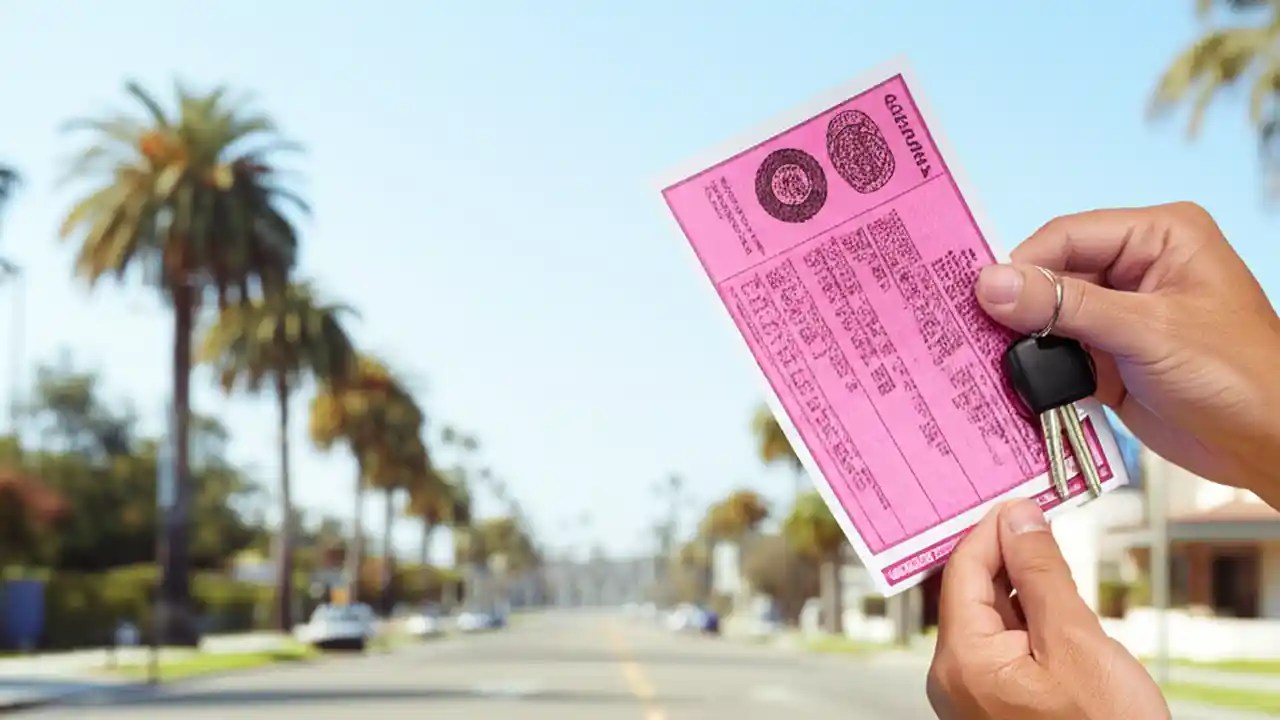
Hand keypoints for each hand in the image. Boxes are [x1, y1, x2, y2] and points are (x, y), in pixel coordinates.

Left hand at [927, 499, 1168, 719]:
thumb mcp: (1076, 642)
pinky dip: (1024, 617)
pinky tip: (1052, 601)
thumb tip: (1019, 518)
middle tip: (1036, 517)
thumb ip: (1042, 574)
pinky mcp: (994, 705)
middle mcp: (953, 677)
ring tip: (1050, 554)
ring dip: (1017, 584)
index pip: (961, 571)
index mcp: (961, 660)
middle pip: (969, 592)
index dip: (990, 529)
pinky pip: (1000, 645)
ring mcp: (971, 694)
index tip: (1020, 501)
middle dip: (1002, 553)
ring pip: (987, 617)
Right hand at [975, 202, 1279, 504]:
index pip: (1068, 235)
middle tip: (973, 329)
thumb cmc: (1240, 375)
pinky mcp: (1110, 358)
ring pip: (1049, 316)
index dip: (1023, 264)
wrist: (1269, 445)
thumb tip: (993, 284)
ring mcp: (1121, 316)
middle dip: (1017, 304)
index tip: (980, 295)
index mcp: (1158, 237)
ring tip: (988, 358)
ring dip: (1022, 340)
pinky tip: (1015, 381)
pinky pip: (1058, 354)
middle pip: (1052, 274)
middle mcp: (1136, 270)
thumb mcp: (1148, 331)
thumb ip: (1066, 306)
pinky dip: (1036, 369)